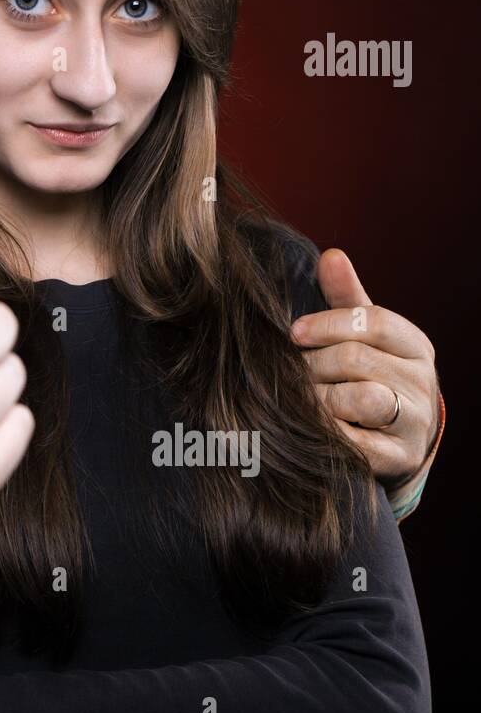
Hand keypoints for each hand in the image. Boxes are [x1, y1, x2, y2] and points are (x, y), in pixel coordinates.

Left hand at [291, 249, 438, 486]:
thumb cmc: (372, 373)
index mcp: (413, 344)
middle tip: (290, 373)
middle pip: (357, 359)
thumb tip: (331, 255)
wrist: (399, 437)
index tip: (293, 332)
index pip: (374, 321)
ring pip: (362, 398)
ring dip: (320, 398)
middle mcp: (421, 380)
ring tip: (303, 399)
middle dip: (314, 365)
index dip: (328, 323)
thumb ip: (347, 298)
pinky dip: (328, 433)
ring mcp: (415, 421)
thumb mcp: (365, 336)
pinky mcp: (399, 457)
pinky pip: (357, 443)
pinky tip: (310, 426)